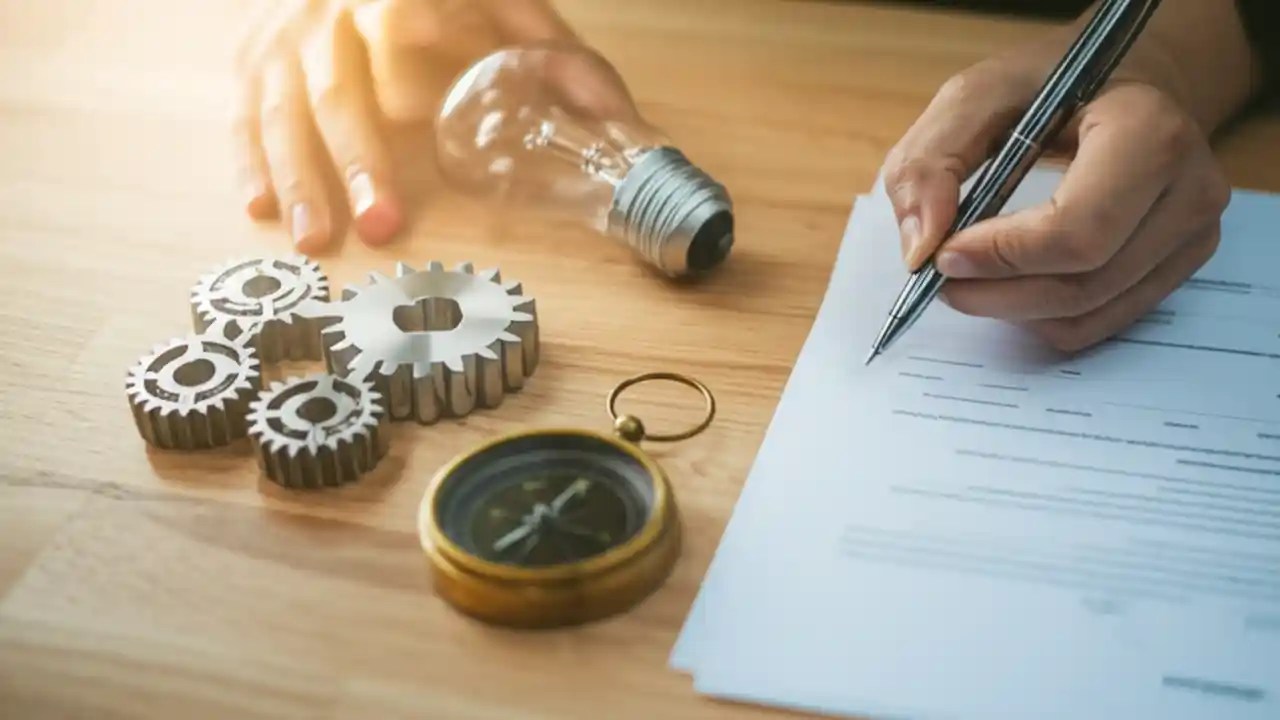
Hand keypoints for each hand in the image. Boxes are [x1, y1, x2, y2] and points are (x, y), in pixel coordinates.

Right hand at [232, 0, 575, 251]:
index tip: (429, 121)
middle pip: (335, 86)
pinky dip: (250, 161)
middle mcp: (328, 9)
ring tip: (314, 237)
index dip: (416, 87)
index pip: (401, 29)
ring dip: (297, 177)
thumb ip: (541, 40)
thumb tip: (610, 112)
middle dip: (356, 158)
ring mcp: (283, 35)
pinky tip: (262, 208)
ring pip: (279, 109)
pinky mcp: (254, 59)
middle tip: (379, 224)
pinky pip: (244, 113)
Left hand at [882, 49, 1231, 352]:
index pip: (1077, 230)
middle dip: (997, 292)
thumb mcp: (974, 97)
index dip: (1001, 256)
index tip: (943, 254)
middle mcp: (1189, 189)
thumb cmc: (1047, 87)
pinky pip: (1100, 322)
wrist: (1120, 85)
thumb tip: (920, 247)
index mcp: (1148, 132)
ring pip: (1089, 313)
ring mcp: (1193, 235)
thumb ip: (929, 162)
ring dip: (1012, 310)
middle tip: (942, 277)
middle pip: (1082, 283)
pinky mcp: (1180, 267)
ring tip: (969, 279)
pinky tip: (1012, 284)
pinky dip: (1041, 317)